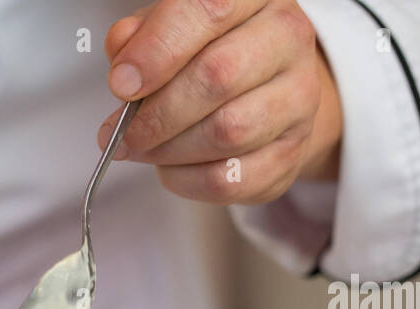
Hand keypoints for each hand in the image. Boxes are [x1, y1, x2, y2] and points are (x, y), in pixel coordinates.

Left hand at [98, 0, 341, 204]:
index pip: (211, 9)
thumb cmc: (207, 52)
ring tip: (141, 148)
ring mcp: (299, 98)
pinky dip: (185, 180)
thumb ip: (141, 37)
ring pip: (226, 133)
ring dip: (168, 149)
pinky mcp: (290, 154)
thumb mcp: (169, 27)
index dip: (158, 49)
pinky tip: (170, 167)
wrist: (265, 91)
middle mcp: (288, 38)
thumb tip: (124, 67)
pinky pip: (230, 180)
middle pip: (218, 77)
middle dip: (156, 113)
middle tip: (120, 132)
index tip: (120, 84)